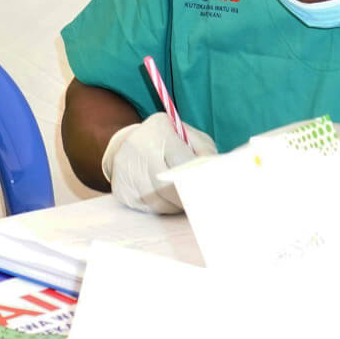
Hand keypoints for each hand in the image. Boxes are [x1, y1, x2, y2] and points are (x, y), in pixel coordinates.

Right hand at [102, 112, 218, 214]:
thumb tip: (218, 174)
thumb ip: (205, 153)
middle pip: (169, 187)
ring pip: (159, 202)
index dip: (199, 181)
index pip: (184, 163)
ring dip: (176, 206)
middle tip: (203, 204)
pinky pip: (148, 209)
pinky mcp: (121, 190)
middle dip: (189, 199)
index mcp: (160, 130)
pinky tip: (167, 200)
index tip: (212, 192)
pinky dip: (162, 208)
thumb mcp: (189, 138)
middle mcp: (139, 147)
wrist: (128, 144)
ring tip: (185, 201)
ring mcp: (126, 169)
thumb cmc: (167, 142)